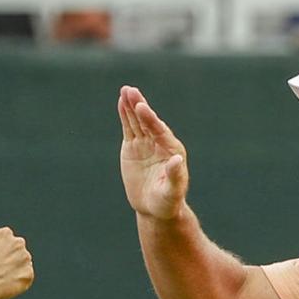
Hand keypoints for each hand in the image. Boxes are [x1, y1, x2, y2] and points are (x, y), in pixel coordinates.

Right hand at [0, 226, 33, 298]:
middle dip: (11, 257)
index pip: (7, 239)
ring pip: (23, 263)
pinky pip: (26, 277)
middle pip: (18, 250)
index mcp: (4, 234)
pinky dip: (18, 281)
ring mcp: (25, 259)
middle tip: (1, 269)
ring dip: (16, 269)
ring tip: (1, 278)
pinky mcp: (29, 274)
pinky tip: (6, 285)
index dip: (1, 249)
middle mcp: (18, 243)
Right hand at [118, 85, 188, 220]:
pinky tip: (121, 102)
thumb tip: (177, 160)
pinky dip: (125, 115)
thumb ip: (175, 175)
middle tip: (131, 91)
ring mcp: (146, 144)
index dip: (150, 119)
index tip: (142, 107)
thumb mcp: (172, 191)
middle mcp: (159, 143)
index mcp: (172, 150)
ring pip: (137, 121)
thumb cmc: (167, 201)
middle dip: (139, 106)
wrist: (155, 207)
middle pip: (147, 121)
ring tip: (125, 90)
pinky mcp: (133, 147)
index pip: (159, 131)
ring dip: (131, 106)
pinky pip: (129, 128)